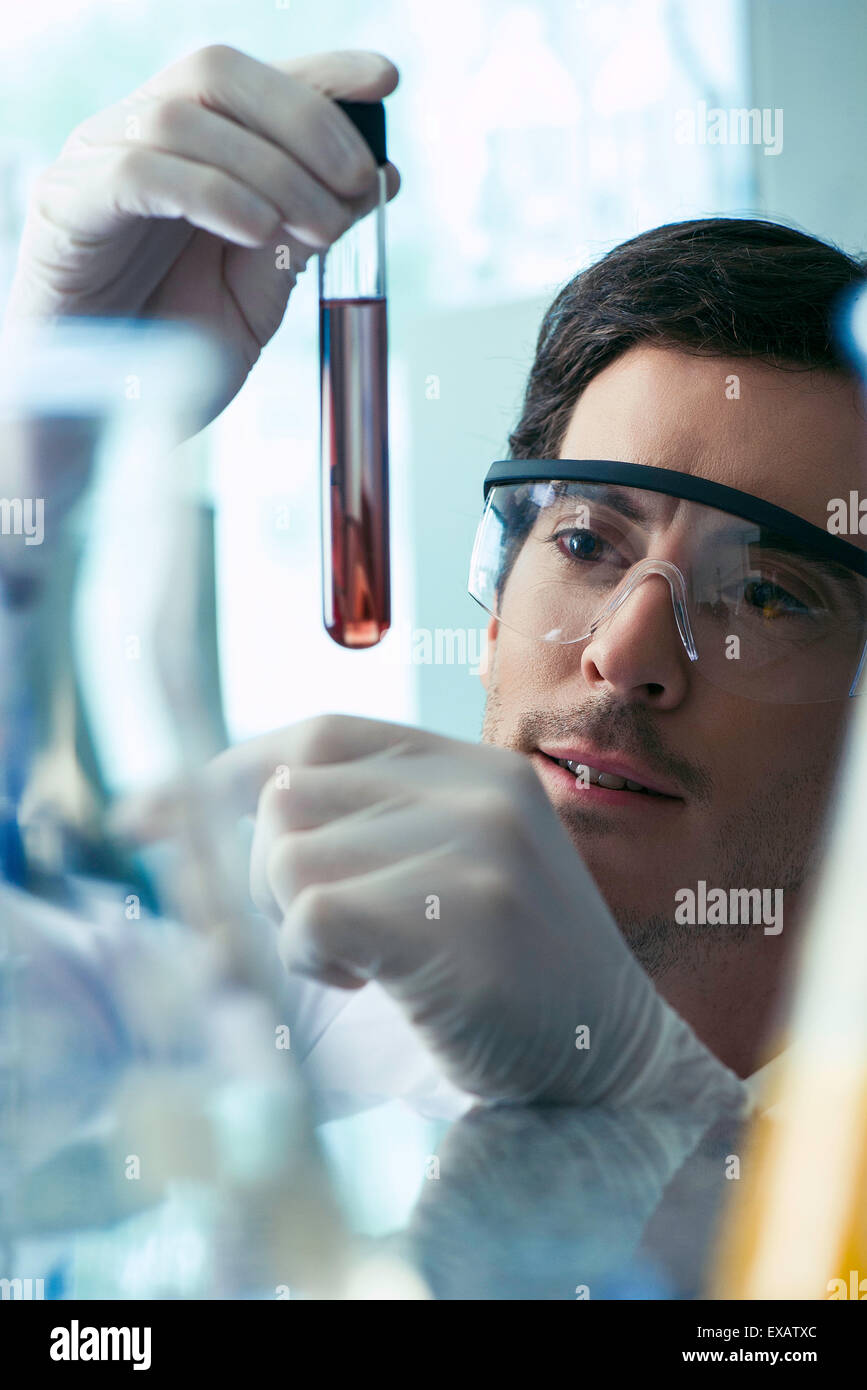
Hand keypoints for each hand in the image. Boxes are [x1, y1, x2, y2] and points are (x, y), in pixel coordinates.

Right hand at [4, 46, 399, 420]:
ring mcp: (96, 165)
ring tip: (316, 228)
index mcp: (187, 152)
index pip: (254, 83)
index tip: (385, 80)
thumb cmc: (165, 356)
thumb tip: (379, 178)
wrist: (95, 416)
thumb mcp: (258, 298)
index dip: (321, 71)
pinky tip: (258, 231)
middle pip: (218, 72)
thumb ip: (305, 238)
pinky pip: (139, 171)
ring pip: (185, 116)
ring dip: (270, 168)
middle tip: (355, 182)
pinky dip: (213, 192)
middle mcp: (137, 140)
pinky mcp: (67, 206)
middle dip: (304, 118)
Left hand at [126, 715, 747, 1108]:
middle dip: (271, 873)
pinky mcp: (458, 918)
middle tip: (328, 932)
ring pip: (292, 857)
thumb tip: (215, 796)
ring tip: (362, 960)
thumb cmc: (509, 974)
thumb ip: (372, 822)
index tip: (160, 811)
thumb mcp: (456, 865)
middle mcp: (478, 792)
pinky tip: (361, 980)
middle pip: (292, 796)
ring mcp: (475, 850)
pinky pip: (311, 912)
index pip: (323, 737)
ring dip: (296, 924)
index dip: (235, 771)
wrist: (611, 1065)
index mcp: (475, 770)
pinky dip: (309, 958)